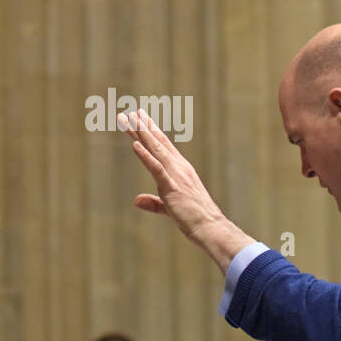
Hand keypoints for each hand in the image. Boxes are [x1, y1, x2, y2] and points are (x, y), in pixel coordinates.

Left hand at [118, 110, 254, 271]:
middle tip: (130, 112)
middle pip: (157, 143)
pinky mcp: (172, 187)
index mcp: (180, 170)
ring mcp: (176, 175)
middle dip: (143, 127)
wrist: (210, 228)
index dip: (151, 132)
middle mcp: (179, 168)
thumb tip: (136, 200)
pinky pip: (156, 168)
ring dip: (141, 134)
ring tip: (130, 119)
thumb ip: (153, 203)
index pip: (162, 147)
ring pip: (155, 150)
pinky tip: (134, 144)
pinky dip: (145, 156)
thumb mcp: (169, 208)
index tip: (140, 119)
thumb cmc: (194, 219)